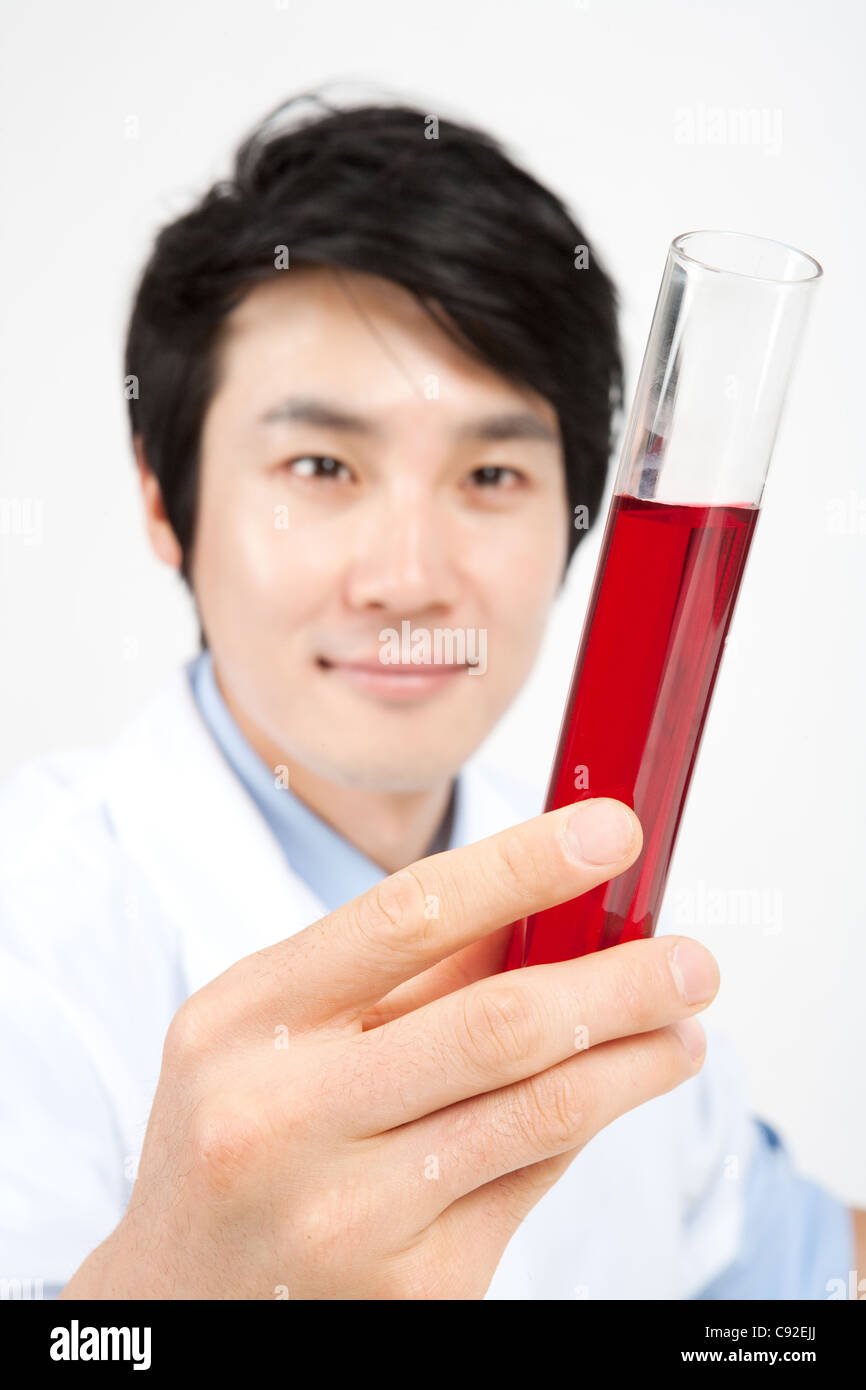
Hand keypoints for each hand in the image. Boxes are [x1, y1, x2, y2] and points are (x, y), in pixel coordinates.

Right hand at [59, 797, 718, 1299]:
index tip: (611, 833)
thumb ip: (396, 974)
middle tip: (692, 960)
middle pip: (495, 1024)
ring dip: (632, 1061)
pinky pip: (530, 1181)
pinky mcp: (410, 1288)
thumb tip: (542, 904)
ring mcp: (347, 1215)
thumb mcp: (274, 1032)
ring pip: (537, 1112)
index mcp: (243, 1022)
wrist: (185, 1295)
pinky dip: (584, 1123)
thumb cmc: (238, 1133)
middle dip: (618, 982)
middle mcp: (283, 1118)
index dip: (522, 866)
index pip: (405, 916)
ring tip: (681, 1028)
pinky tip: (613, 1092)